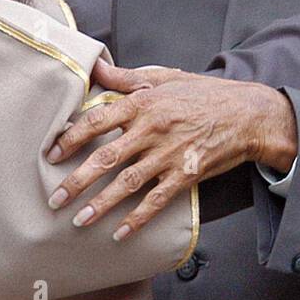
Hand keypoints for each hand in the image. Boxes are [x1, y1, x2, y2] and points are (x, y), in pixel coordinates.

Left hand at [46, 61, 296, 239]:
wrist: (248, 114)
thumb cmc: (203, 93)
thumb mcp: (164, 77)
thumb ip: (125, 77)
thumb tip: (94, 66)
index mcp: (143, 103)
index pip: (97, 121)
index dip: (71, 139)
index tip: (52, 154)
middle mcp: (152, 129)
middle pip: (106, 157)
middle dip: (76, 181)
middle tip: (54, 199)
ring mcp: (169, 154)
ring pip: (127, 183)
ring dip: (100, 204)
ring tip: (78, 220)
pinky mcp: (186, 175)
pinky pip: (156, 201)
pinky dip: (137, 219)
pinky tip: (119, 233)